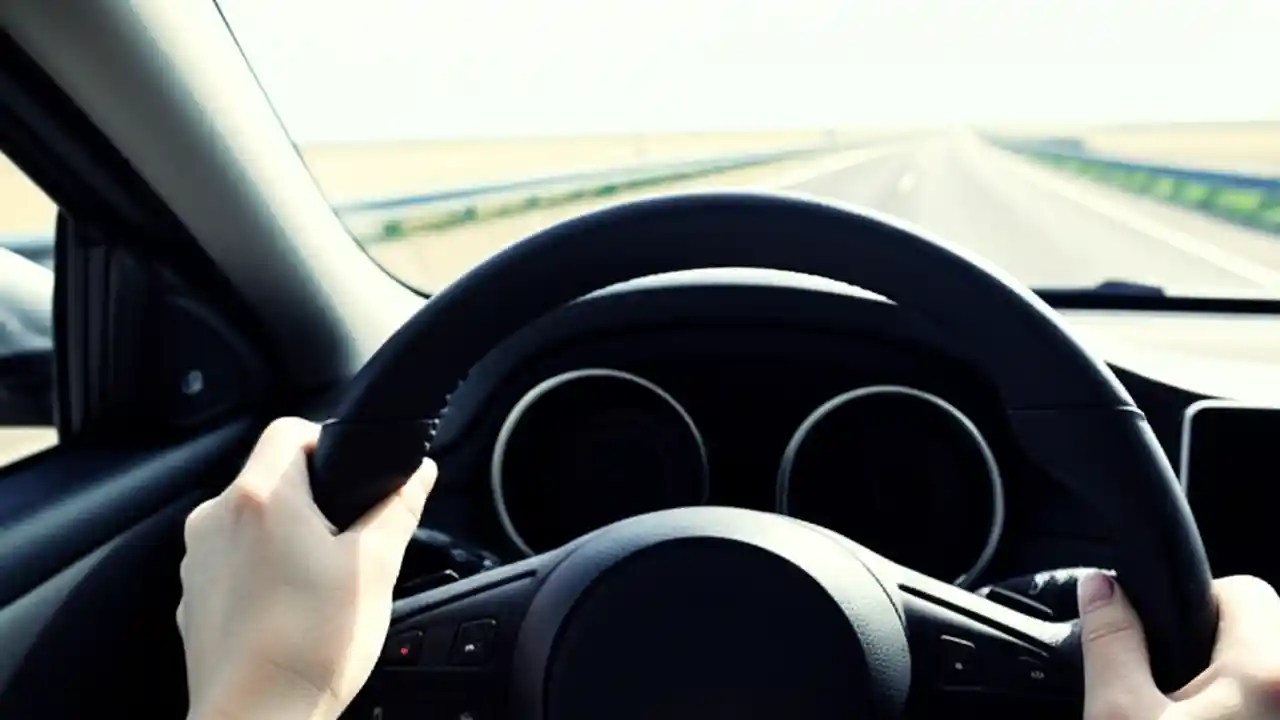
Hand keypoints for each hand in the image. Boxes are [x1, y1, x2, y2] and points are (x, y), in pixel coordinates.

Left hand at [177, 418, 435, 719]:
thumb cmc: (311, 647)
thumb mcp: (376, 567)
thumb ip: (397, 508)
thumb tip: (419, 472)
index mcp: (261, 498)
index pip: (289, 430)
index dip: (326, 442)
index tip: (351, 476)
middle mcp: (216, 520)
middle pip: (269, 478)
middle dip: (311, 499)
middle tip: (348, 540)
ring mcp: (198, 561)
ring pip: (250, 523)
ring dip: (284, 537)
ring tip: (321, 583)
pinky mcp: (194, 599)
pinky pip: (233, 564)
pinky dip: (262, 574)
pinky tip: (292, 610)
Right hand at [1080, 572, 1279, 718]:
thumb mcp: (1120, 715)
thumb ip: (1110, 642)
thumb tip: (1098, 587)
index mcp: (1266, 673)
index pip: (1244, 590)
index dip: (1191, 604)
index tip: (1162, 640)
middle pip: (1263, 627)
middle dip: (1216, 642)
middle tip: (1173, 687)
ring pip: (1268, 666)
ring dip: (1235, 678)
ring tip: (1191, 714)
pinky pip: (1270, 701)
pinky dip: (1249, 705)